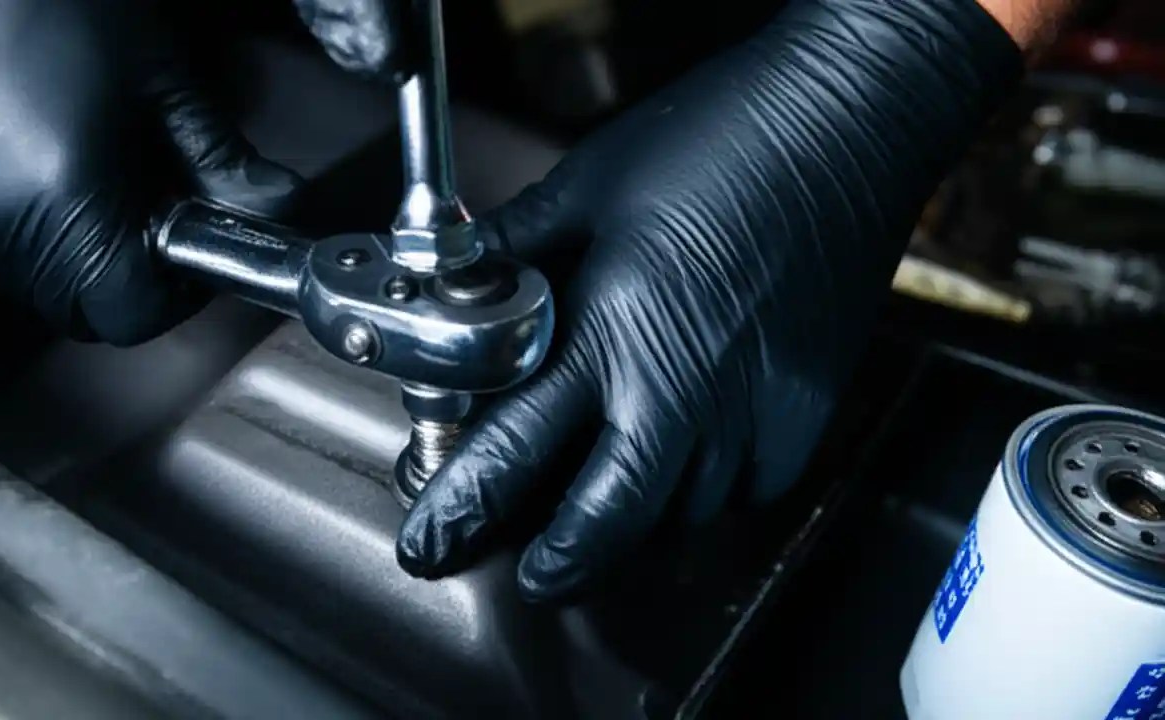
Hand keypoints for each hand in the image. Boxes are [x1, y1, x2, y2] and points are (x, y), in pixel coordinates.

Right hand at [0, 0, 399, 344]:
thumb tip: (271, 206)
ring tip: (83, 158)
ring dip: (67, 240)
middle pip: (75, 304)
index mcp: (57, 207)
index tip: (193, 244)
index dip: (176, 289)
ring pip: (24, 274)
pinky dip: (11, 211)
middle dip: (124, 268)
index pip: (131, 313)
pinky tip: (28, 147)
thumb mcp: (158, 75)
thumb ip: (219, 158)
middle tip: (150, 202)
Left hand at [395, 0, 1022, 601]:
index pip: (516, 449)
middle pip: (606, 526)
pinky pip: (742, 492)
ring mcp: (754, 411)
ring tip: (600, 503)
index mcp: (615, 330)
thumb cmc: (721, 139)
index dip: (463, 507)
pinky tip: (681, 458)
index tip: (432, 538)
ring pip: (677, 516)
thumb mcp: (590, 183)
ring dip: (629, 521)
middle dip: (558, 565)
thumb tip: (457, 276)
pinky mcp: (805, 414)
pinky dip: (701, 492)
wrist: (848, 125)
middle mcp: (685, 390)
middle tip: (533, 575)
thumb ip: (515, 247)